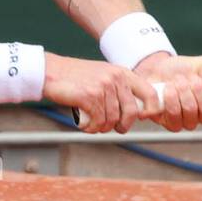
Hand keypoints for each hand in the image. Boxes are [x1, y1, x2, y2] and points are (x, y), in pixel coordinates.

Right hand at [43, 53, 160, 133]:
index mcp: (123, 73)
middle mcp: (115, 78)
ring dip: (103, 127)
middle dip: (123, 125)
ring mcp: (103, 87)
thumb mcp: (104, 75)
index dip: (151, 109)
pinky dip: (92, 128)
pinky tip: (86, 125)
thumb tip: (136, 113)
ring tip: (94, 124)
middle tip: (115, 128)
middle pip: (132, 112)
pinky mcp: (89, 96)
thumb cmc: (77, 78)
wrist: (51, 72)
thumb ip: (119, 89)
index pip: (150, 93)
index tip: (141, 118)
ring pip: (112, 119)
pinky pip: (98, 121)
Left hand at [133, 52, 201, 130]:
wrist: (157, 68)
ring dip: (182, 93)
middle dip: (197, 91)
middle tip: (189, 79)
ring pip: (190, 113)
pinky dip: (169, 99)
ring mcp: (185, 121)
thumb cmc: (183, 69)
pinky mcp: (167, 123)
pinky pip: (173, 117)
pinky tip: (166, 89)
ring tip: (175, 82)